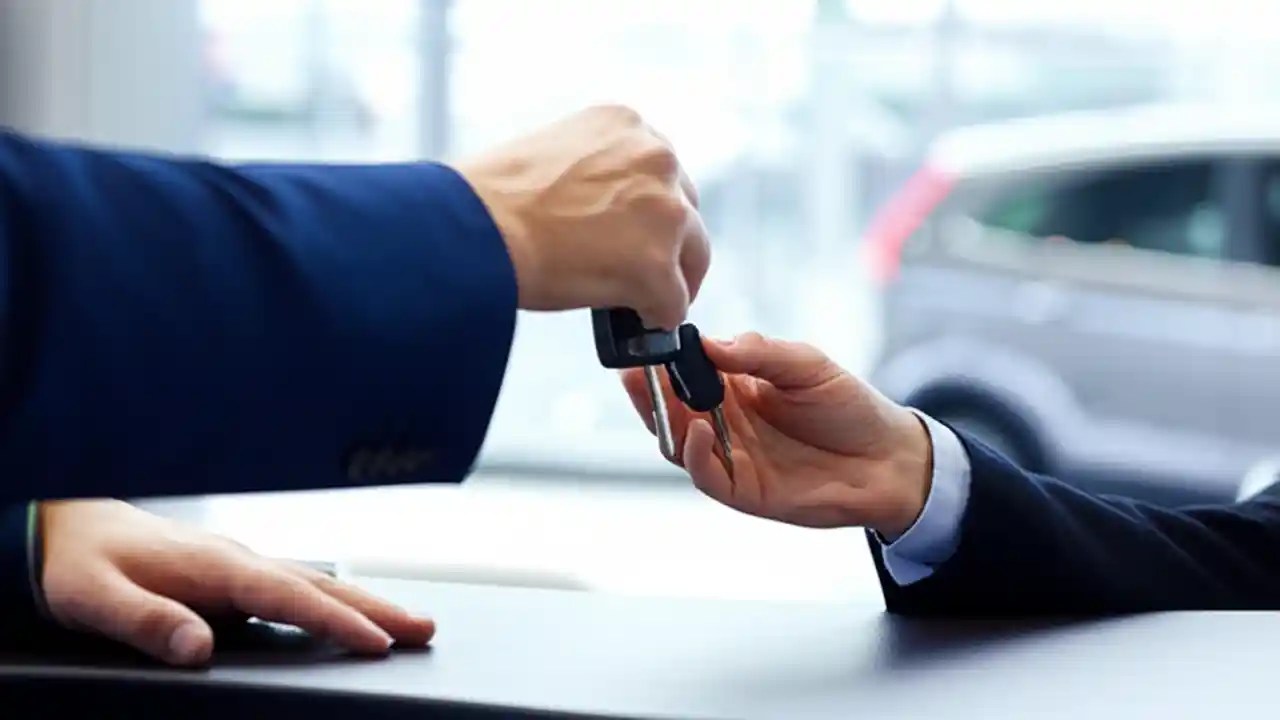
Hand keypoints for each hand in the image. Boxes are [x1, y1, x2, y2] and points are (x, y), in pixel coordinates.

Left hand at [38, 499, 433, 665]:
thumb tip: (198, 649)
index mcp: (214, 566)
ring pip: (315, 582)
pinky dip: (332, 599)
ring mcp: (238, 563)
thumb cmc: (77, 563)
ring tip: (406, 622)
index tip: (379, 642)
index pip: (289, 597)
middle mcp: (237, 559)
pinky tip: (344, 615)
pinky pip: (295, 586)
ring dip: (363, 602)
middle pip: (321, 585)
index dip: (336, 622)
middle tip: (426, 627)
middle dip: (376, 607)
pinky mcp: (231, 572)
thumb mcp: (94, 598)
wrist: (64, 525)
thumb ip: (146, 622)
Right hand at [456, 105, 708, 329]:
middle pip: (686, 212)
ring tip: (641, 302)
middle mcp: (655, 157)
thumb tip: (608, 220)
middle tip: (648, 272)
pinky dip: (655, 317)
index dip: (651, 210)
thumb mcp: (552, 158)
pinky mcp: (656, 265)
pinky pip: (673, 302)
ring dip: (668, 281)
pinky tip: (633, 320)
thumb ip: (594, 176)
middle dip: (669, 245)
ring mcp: (663, 210)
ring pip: (691, 257)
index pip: (661, 172)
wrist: (472, 230)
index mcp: (626, 125)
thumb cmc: (490, 202)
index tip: (639, 232)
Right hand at [621, 333, 932, 537]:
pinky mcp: (744, 491)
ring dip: (665, 422)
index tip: (646, 345)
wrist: (888, 459)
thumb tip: (709, 342)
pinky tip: (700, 431)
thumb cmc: (849, 408)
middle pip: (671, 411)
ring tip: (664, 397)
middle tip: (635, 372)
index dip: (662, 361)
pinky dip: (695, 455)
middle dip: (648, 392)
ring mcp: (732, 458)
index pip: (685, 373)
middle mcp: (726, 423)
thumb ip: (757, 352)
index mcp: (735, 387)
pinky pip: (706, 477)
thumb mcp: (805, 364)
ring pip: (679, 444)